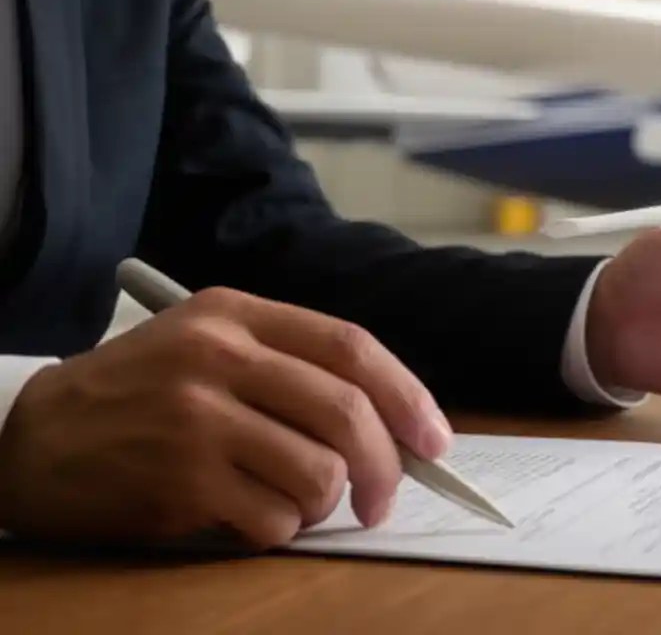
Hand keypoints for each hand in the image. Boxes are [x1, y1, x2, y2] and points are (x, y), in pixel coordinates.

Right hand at [0, 287, 450, 547]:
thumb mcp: (205, 347)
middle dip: (386, 466)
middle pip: (347, 413)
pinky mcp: (181, 479)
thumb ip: (289, 370)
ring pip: (319, 473)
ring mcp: (198, 418)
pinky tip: (249, 518)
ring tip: (294, 504)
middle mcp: (219, 357)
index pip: (350, 348)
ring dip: (325, 505)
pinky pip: (275, 520)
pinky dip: (280, 531)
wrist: (30, 438)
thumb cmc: (136, 396)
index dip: (407, 395)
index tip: (434, 439)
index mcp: (235, 315)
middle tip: (382, 499)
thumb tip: (394, 426)